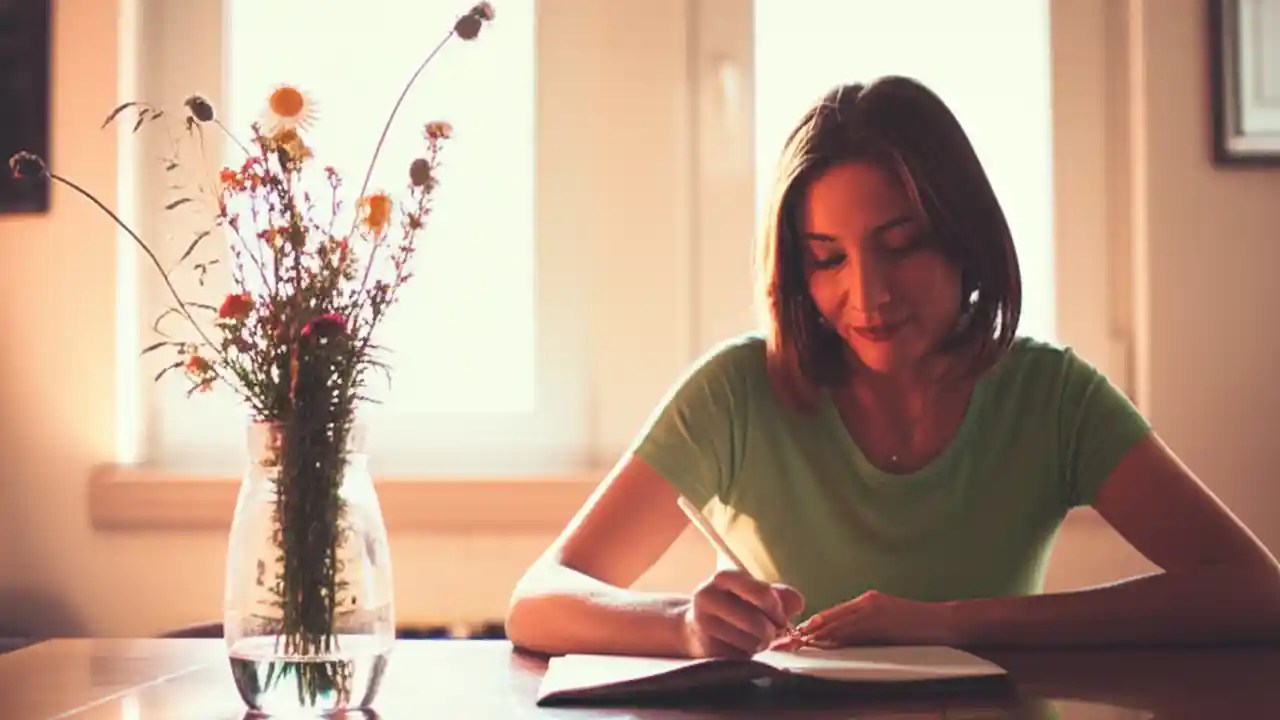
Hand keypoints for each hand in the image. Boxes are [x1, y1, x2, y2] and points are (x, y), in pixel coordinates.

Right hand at [681, 569, 804, 657]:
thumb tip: (799, 603)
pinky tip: (739, 646)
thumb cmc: (731, 606)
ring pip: (751, 642)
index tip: (781, 616)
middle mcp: (708, 597)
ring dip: (761, 644)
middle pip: (758, 623)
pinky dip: (747, 654)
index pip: (761, 593)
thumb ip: (779, 595)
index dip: (777, 608)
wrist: (691, 627)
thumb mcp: (752, 593)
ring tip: (754, 638)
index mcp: (724, 577)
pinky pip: (741, 656)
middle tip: (772, 631)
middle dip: (772, 630)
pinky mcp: (704, 648)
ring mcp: (703, 623)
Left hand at [792, 589, 953, 647]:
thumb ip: (865, 624)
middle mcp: (867, 602)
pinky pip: (855, 630)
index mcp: (868, 600)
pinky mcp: (881, 619)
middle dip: (813, 627)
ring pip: (840, 623)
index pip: (835, 612)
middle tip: (795, 637)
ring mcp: (873, 610)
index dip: (817, 622)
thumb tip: (843, 638)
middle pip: (833, 616)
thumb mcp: (886, 619)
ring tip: (804, 641)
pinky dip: (838, 637)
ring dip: (821, 633)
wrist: (940, 621)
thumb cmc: (916, 624)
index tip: (801, 631)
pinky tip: (827, 643)